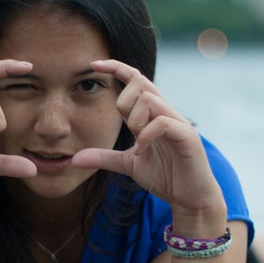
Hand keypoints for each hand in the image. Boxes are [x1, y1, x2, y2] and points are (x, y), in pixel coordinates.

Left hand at [71, 59, 224, 218]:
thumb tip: (73, 159)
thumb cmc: (165, 176)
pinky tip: (143, 149)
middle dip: (125, 102)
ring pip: (149, 100)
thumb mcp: (127, 164)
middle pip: (140, 83)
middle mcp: (165, 112)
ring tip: (138, 142)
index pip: (135, 79)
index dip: (116, 68)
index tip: (94, 64)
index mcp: (151, 115)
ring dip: (136, 119)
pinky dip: (147, 134)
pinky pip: (163, 122)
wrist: (190, 197)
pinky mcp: (187, 136)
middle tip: (128, 129)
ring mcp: (178, 123)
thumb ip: (103, 157)